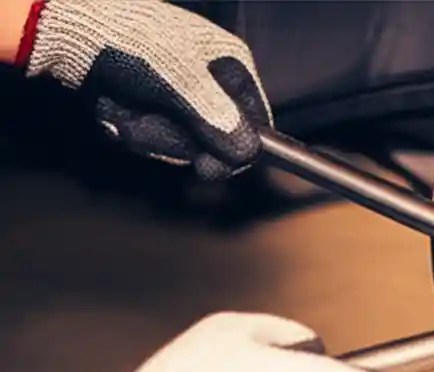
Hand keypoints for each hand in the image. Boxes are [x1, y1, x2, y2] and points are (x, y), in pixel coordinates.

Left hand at [17, 0, 271, 179]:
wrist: (71, 35)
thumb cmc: (132, 42)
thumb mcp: (183, 81)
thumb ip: (218, 119)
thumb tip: (249, 151)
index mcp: (231, 64)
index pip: (256, 121)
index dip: (239, 149)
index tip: (213, 167)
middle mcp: (209, 83)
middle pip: (214, 141)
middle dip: (178, 139)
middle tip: (156, 123)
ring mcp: (178, 97)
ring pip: (180, 144)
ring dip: (150, 133)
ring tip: (129, 107)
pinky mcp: (152, 107)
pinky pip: (154, 137)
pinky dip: (132, 128)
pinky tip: (118, 107)